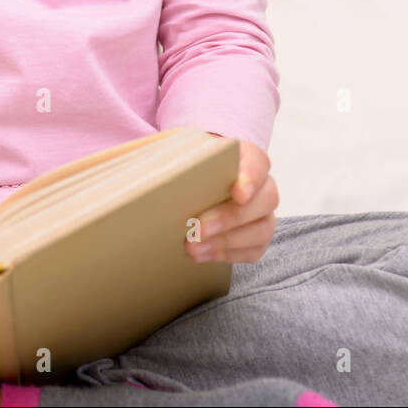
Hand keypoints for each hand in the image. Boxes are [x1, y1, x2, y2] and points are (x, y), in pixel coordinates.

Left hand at [186, 136, 277, 263]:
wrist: (198, 184)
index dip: (251, 177)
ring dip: (226, 241)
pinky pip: (254, 251)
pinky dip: (227, 255)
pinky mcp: (258, 237)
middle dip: (230, 217)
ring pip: (262, 229)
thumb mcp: (184, 153)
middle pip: (266, 200)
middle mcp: (263, 185)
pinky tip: (202, 255)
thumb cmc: (193, 167)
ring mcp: (263, 213)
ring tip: (193, 247)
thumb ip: (174, 153)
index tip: (237, 192)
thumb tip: (142, 157)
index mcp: (248, 157)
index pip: (259, 162)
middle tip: (198, 228)